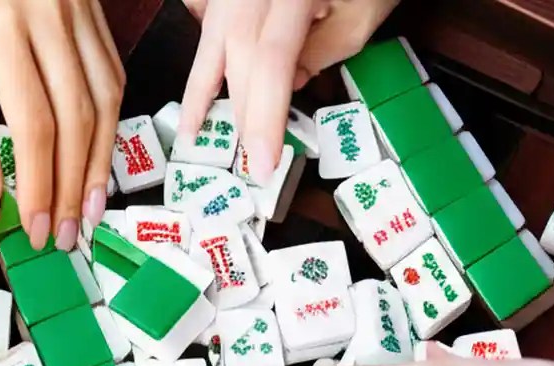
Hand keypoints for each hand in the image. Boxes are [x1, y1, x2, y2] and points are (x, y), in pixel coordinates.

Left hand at [0, 0, 124, 250]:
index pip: (33, 125)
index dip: (38, 185)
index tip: (33, 226)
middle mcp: (49, 17)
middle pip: (76, 121)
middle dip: (73, 188)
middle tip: (65, 234)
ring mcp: (80, 12)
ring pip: (106, 102)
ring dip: (100, 164)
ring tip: (90, 209)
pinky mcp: (95, 12)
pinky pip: (114, 75)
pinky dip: (111, 123)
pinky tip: (100, 156)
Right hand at [181, 0, 398, 183]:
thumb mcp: (362, 13)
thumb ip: (323, 52)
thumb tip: (288, 83)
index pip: (270, 62)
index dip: (263, 115)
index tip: (263, 161)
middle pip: (238, 57)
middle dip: (242, 114)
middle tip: (248, 163)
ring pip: (214, 44)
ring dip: (202, 94)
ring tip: (191, 136)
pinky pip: (209, 24)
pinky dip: (203, 63)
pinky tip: (197, 92)